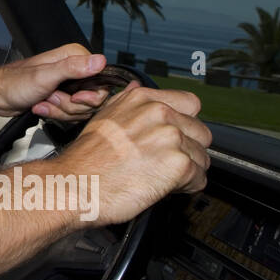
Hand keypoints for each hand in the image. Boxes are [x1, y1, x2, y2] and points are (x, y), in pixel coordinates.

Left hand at [0, 44, 113, 121]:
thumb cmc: (14, 82)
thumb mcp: (46, 75)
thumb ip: (73, 68)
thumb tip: (99, 61)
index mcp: (75, 57)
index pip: (102, 82)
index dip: (89, 96)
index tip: (74, 98)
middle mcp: (74, 69)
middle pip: (92, 100)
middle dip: (70, 105)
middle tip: (51, 97)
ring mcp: (69, 84)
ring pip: (81, 109)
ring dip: (60, 110)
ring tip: (43, 100)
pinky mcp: (62, 97)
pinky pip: (70, 114)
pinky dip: (55, 114)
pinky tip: (41, 106)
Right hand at [53, 83, 211, 224]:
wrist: (78, 185)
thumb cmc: (86, 159)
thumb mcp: (105, 117)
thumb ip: (130, 103)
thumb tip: (138, 92)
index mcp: (143, 99)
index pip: (191, 103)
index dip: (185, 124)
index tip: (176, 136)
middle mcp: (159, 112)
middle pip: (201, 132)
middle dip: (188, 150)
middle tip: (165, 162)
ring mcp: (171, 137)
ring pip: (202, 157)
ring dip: (187, 171)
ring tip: (160, 176)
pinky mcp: (179, 163)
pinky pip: (199, 179)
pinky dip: (186, 188)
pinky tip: (163, 187)